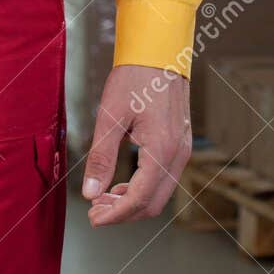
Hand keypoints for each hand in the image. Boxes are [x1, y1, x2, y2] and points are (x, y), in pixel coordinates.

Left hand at [82, 63, 191, 225]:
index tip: (93, 219)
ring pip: (160, 194)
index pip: (140, 198)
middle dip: (123, 213)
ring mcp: (183, 150)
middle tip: (94, 212)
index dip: (116, 214)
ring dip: (132, 202)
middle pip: (153, 203)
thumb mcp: (110, 116)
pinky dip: (143, 189)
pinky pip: (164, 179)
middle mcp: (178, 155)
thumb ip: (100, 157)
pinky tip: (121, 185)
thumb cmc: (133, 79)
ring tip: (103, 199)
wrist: (159, 53)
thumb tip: (90, 193)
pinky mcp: (181, 145)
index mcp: (162, 150)